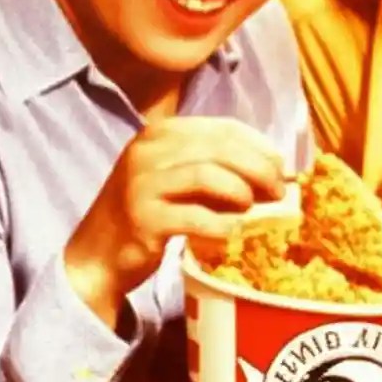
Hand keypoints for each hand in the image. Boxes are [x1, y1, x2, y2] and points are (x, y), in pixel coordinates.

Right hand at [65, 117, 284, 325]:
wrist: (98, 253)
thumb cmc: (152, 211)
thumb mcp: (180, 178)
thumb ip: (219, 167)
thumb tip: (277, 170)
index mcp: (161, 133)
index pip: (224, 128)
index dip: (261, 146)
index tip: (282, 168)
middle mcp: (148, 151)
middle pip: (220, 148)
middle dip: (259, 168)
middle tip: (278, 191)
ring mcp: (141, 184)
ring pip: (207, 175)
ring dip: (241, 192)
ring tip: (251, 209)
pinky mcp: (142, 219)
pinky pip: (195, 217)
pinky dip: (222, 225)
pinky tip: (230, 233)